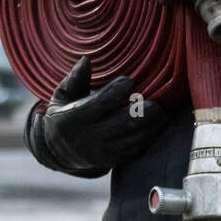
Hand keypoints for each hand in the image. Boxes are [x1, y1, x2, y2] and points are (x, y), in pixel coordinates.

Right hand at [24, 58, 167, 175]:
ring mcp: (100, 151)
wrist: (57, 152)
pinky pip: (132, 151)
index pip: (98, 104)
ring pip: (129, 140)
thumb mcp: (60, 97)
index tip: (129, 80)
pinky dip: (147, 139)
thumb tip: (86, 60)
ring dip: (149, 127)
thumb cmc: (63, 116)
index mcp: (73, 118)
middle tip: (156, 103)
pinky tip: (158, 127)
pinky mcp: (110, 160)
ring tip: (162, 114)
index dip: (114, 92)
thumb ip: (74, 79)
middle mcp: (87, 137)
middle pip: (119, 124)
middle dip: (140, 114)